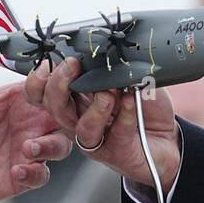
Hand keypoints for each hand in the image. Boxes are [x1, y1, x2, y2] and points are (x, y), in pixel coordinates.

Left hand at [0, 67, 71, 202]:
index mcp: (18, 101)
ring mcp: (28, 150)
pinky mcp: (23, 176)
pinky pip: (41, 175)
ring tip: (29, 148)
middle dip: (67, 115)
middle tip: (55, 117)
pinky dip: (34, 173)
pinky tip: (16, 171)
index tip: (50, 86)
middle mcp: (29, 124)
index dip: (56, 85)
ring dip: (51, 146)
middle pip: (65, 116)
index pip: (48, 87)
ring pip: (60, 145)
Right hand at [23, 57, 179, 188]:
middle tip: (73, 66)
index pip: (42, 93)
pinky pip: (116, 135)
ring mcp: (96, 139)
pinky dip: (125, 116)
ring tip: (109, 94)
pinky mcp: (116, 153)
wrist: (165, 137)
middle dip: (59, 85)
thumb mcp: (126, 76)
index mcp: (75, 98)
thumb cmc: (141, 105)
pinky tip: (132, 102)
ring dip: (94, 108)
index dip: (38, 80)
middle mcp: (79, 120)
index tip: (50, 61)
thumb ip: (113, 65)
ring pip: (80, 128)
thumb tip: (107, 49)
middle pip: (54, 107)